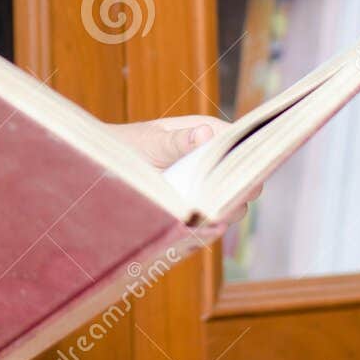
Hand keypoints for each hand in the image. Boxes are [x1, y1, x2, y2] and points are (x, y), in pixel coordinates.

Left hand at [107, 114, 259, 225]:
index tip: (243, 173)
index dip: (250, 158)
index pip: (245, 145)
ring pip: (234, 204)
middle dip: (238, 190)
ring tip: (206, 214)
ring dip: (224, 211)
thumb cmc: (131, 144)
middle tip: (221, 198)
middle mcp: (216, 160)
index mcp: (210, 134)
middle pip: (246, 179)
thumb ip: (177, 141)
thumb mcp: (153, 141)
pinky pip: (214, 220)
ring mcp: (209, 186)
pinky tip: (197, 225)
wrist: (109, 166)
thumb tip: (205, 134)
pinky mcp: (199, 207)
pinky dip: (209, 225)